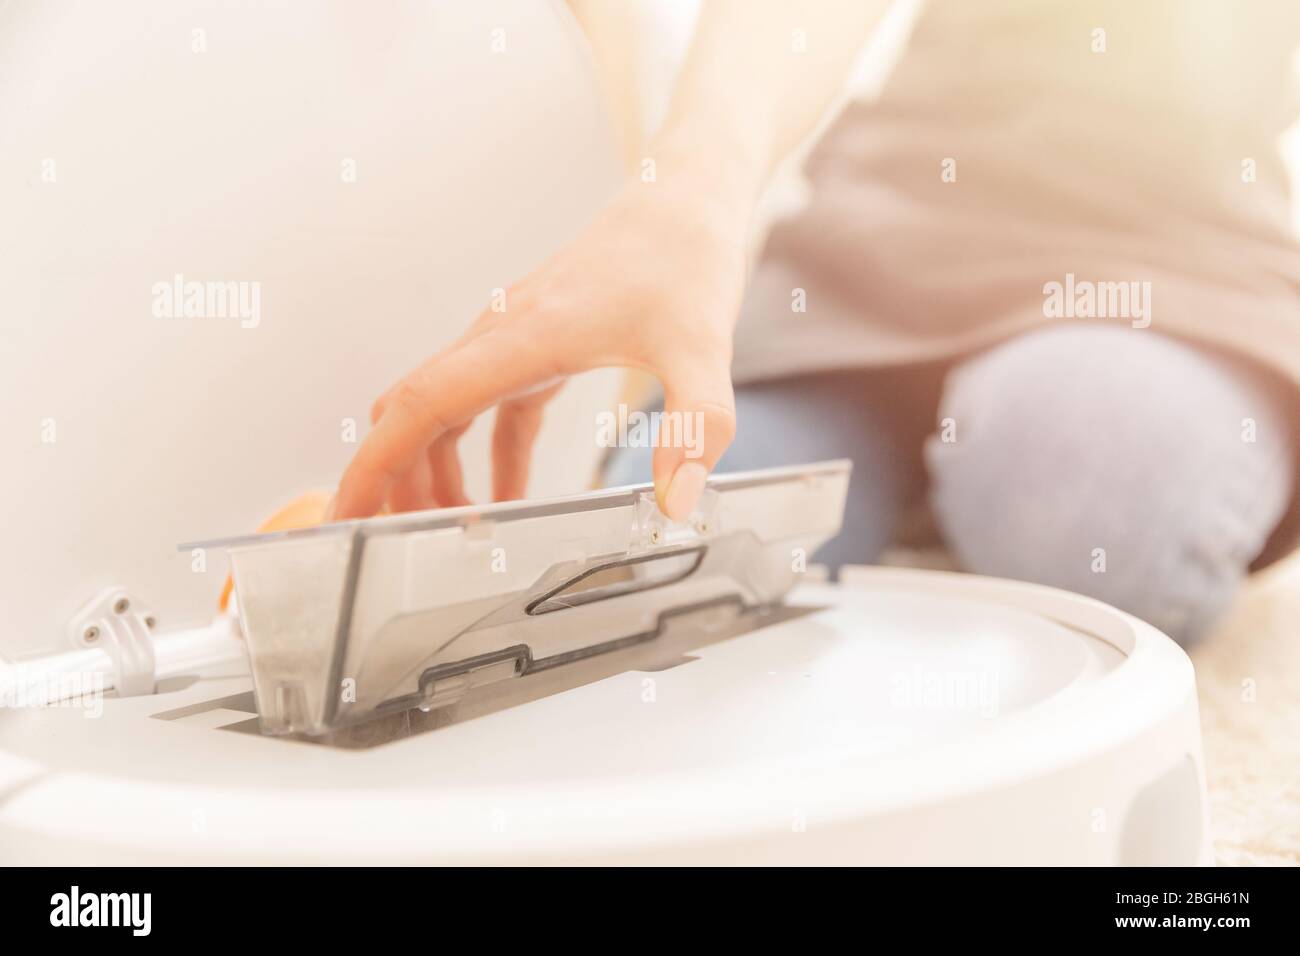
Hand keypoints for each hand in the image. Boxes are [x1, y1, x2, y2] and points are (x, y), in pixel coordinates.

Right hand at [332, 168, 750, 522]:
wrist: (684, 198)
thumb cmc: (686, 257)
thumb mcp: (703, 348)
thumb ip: (696, 425)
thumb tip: (677, 499)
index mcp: (524, 336)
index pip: (422, 405)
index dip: (377, 464)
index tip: (349, 511)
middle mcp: (501, 334)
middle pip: (414, 414)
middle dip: (394, 481)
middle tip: (395, 546)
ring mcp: (513, 337)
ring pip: (442, 412)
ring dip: (436, 472)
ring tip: (452, 532)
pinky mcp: (536, 344)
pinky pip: (489, 410)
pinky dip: (483, 457)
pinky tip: (508, 500)